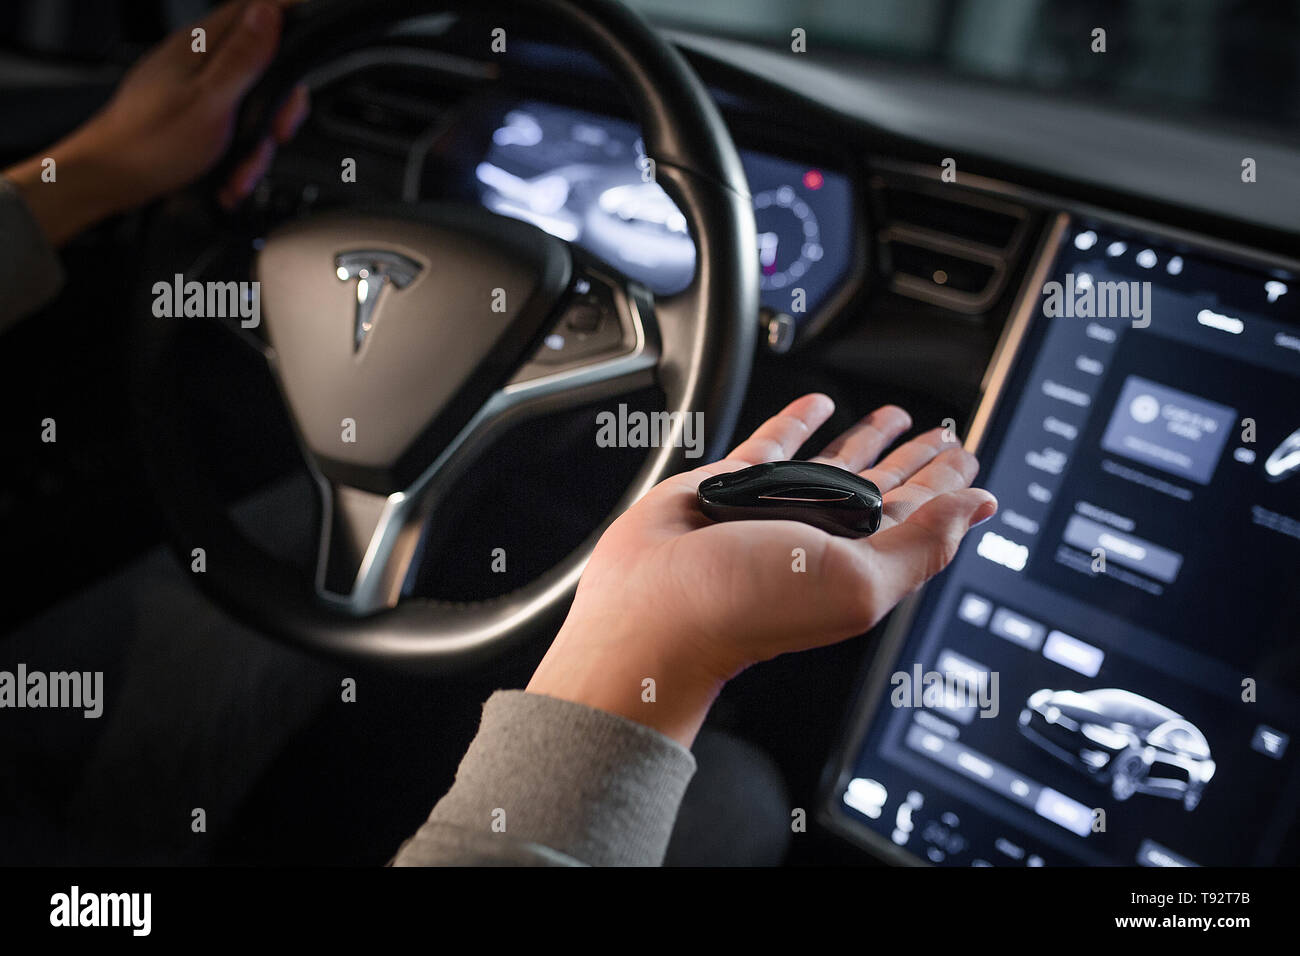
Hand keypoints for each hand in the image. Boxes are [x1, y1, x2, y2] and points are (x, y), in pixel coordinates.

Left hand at [4, 0, 308, 244]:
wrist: (107, 181)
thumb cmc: (148, 145)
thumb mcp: (209, 102)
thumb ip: (242, 58)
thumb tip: (268, 13)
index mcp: (200, 46)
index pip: (255, 10)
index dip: (289, 15)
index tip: (312, 25)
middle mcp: (197, 61)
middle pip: (263, 66)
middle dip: (279, 107)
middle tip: (276, 132)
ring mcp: (194, 87)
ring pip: (251, 105)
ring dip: (256, 144)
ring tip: (240, 170)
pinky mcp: (192, 115)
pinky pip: (231, 127)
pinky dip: (237, 155)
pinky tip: (227, 174)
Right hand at [527, 394, 997, 744]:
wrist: (654, 606)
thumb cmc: (745, 608)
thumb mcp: (858, 583)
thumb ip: (922, 544)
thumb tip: (980, 506)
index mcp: (861, 558)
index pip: (922, 514)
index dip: (949, 486)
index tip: (971, 461)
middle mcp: (825, 533)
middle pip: (886, 486)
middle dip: (918, 460)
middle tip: (944, 433)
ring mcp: (780, 508)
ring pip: (835, 461)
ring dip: (868, 437)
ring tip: (895, 414)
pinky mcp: (733, 484)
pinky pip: (774, 442)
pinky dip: (797, 421)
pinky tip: (815, 405)